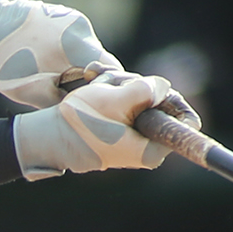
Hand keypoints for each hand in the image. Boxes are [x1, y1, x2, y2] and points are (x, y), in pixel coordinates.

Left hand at [0, 0, 122, 108]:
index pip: (111, 71)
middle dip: (93, 84)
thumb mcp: (32, 92)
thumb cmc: (2, 61)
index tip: (100, 109)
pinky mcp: (63, 16)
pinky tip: (52, 69)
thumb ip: (61, 105)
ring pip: (88, 53)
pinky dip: (70, 58)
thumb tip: (83, 119)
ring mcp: (72, 18)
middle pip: (101, 62)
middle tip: (80, 104)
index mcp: (75, 43)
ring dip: (80, 71)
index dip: (110, 93)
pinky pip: (76, 43)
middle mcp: (79, 26)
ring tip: (60, 86)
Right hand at [12, 68, 171, 178]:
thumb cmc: (81, 123)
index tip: (151, 87)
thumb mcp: (118, 99)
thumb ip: (148, 90)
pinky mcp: (116, 132)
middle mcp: (145, 149)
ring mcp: (130, 140)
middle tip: (114, 81)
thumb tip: (163, 88)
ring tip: (96, 83)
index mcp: (152, 150)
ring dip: (119, 86)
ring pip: (138, 102)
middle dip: (138, 87)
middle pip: (159, 106)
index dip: (173, 98)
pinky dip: (110, 93)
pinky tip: (94, 84)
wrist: (47, 136)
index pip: (186, 122)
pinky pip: (123, 107)